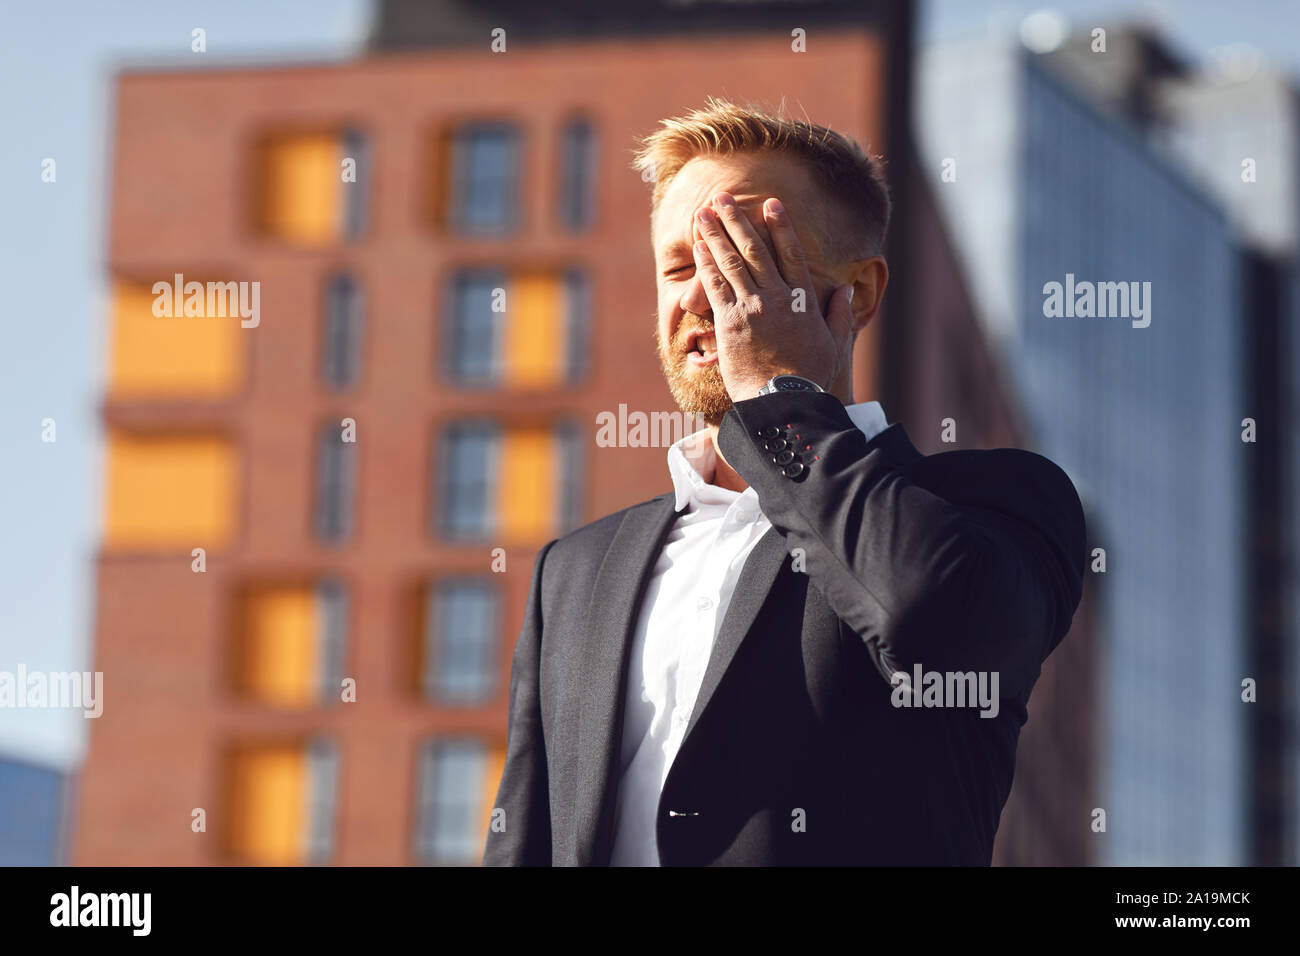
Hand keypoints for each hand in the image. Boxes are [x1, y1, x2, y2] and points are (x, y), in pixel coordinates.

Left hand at [692, 193, 854, 400]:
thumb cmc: (809, 379)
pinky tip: (698, 245)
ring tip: (703, 212)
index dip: (780, 226)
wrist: (782, 401)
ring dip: (716, 234)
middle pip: (755, 250)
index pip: (791, 254)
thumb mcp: (834, 345)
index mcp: (802, 301)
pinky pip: (715, 286)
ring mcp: (752, 307)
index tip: (771, 204)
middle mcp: (776, 297)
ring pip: (732, 262)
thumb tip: (845, 290)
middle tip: (723, 198)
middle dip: (737, 221)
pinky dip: (706, 263)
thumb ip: (839, 315)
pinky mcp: (730, 322)